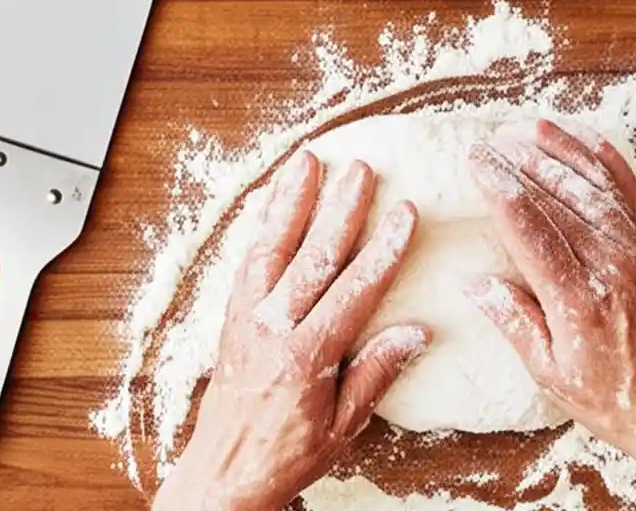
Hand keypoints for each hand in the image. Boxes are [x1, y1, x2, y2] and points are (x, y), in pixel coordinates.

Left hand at [154, 151, 429, 510]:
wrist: (221, 474)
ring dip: (291, 202)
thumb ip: (375, 375)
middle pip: (312, 256)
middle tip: (361, 170)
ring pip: (271, 247)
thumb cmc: (285, 456)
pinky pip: (246, 261)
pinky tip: (271, 202)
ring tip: (306, 162)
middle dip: (341, 209)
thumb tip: (414, 332)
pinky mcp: (231, 317)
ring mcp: (247, 318)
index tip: (404, 214)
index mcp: (307, 355)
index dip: (383, 249)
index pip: (354, 289)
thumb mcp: (343, 427)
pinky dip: (260, 227)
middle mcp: (273, 328)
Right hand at [464, 120, 635, 510]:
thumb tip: (475, 282)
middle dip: (522, 160)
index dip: (500, 187)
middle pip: (558, 196)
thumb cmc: (619, 403)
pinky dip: (606, 162)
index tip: (476, 161)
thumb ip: (514, 321)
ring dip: (560, 151)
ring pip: (593, 186)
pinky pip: (630, 195)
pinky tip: (586, 142)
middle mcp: (611, 266)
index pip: (529, 227)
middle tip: (492, 138)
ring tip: (529, 128)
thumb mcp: (551, 374)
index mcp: (578, 299)